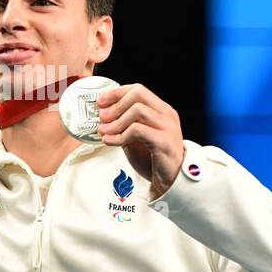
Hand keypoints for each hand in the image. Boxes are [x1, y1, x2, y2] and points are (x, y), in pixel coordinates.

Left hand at [96, 84, 184, 199]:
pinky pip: (138, 131)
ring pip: (138, 110)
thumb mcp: (135, 138)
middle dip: (116, 104)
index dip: (117, 93)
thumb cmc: (154, 159)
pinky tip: (110, 142)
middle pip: (139, 95)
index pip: (138, 90)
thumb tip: (103, 116)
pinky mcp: (164, 142)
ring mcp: (167, 128)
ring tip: (104, 132)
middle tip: (102, 117)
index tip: (101, 102)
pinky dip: (120, 135)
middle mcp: (166, 115)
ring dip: (116, 121)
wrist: (171, 181)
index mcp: (161, 110)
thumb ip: (123, 126)